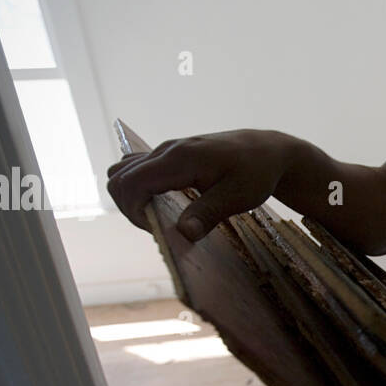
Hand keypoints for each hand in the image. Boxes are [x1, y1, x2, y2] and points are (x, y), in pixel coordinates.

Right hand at [106, 129, 286, 240]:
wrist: (267, 151)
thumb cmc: (256, 172)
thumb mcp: (238, 196)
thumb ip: (209, 213)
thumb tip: (183, 233)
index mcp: (180, 159)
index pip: (131, 182)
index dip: (134, 211)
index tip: (158, 229)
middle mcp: (166, 151)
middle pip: (119, 178)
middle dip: (129, 208)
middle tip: (159, 227)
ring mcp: (166, 151)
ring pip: (123, 172)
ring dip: (132, 198)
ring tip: (160, 216)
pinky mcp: (169, 156)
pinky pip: (137, 170)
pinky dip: (139, 189)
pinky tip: (163, 204)